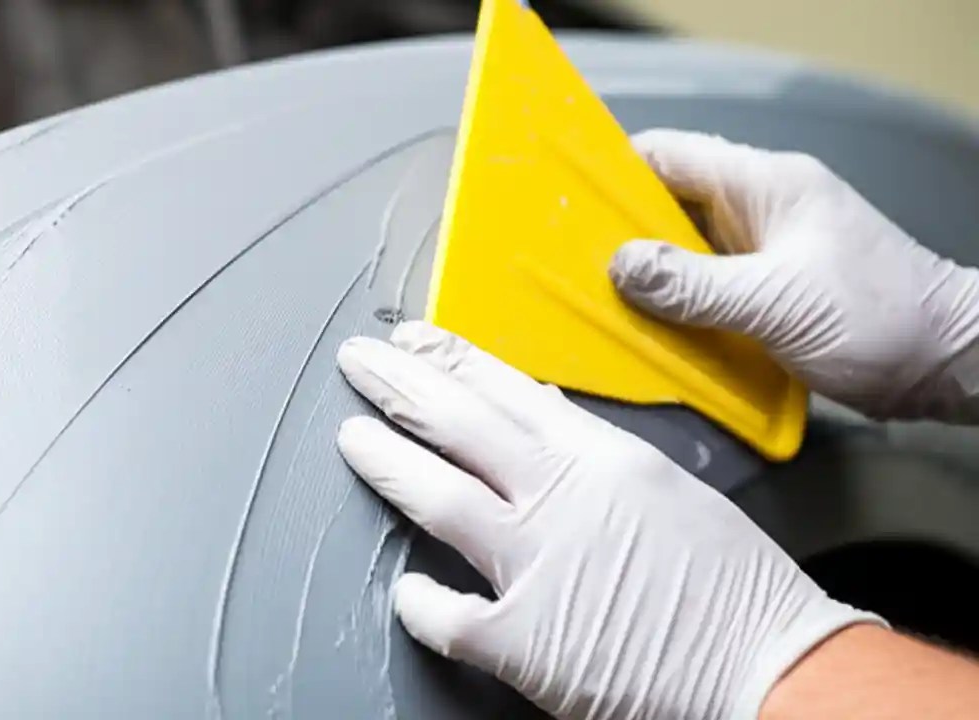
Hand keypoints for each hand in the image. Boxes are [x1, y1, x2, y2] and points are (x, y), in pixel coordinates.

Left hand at [336, 322, 879, 719]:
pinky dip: (419, 602)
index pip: (506, 388)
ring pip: (437, 498)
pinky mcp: (523, 640)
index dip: (451, 359)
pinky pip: (445, 613)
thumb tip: (542, 430)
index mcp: (601, 457)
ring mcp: (536, 566)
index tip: (414, 340)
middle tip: (358, 363)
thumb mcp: (666, 487)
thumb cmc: (734, 585)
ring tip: (352, 439)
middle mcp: (560, 499)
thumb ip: (595, 457)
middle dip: (399, 385)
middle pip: (458, 424)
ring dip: (386, 463)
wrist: (775, 667)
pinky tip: (406, 591)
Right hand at [609, 129, 978, 421]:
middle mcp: (760, 208)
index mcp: (765, 184)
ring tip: (608, 302)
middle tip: (580, 267)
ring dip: (651, 276)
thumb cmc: (882, 317)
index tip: (570, 205)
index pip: (670, 154)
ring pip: (684, 248)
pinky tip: (655, 328)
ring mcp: (765, 248)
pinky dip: (678, 303)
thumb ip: (693, 285)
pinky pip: (705, 284)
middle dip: (624, 235)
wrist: (946, 362)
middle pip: (669, 205)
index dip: (616, 174)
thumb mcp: (775, 302)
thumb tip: (623, 266)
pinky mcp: (768, 287)